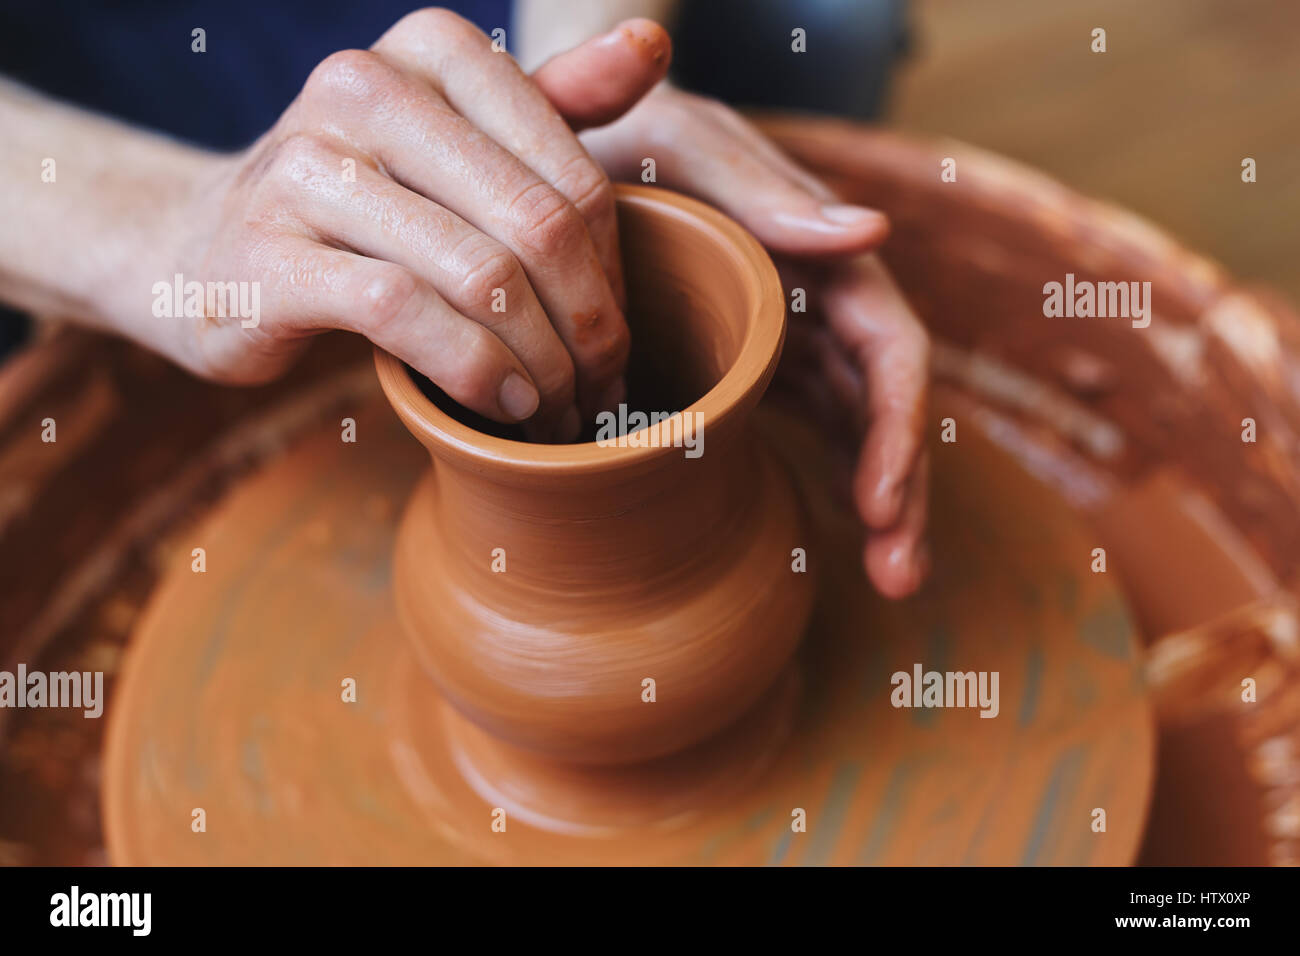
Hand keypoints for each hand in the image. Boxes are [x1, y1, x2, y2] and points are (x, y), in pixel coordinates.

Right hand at [157, 11, 670, 440]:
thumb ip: (555, 103)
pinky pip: (407, 316)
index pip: (571, 175)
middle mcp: (365, 87)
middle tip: (602, 388)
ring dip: (540, 364)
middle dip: (589, 328)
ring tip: (558, 408)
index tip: (616, 338)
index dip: (612, 276)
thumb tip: (653, 47)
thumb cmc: (365, 203)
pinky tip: (501, 405)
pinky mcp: (269, 254)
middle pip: (538, 227)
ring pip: (482, 275)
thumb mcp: (460, 141)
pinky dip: (474, 372)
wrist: (207, 250)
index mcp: (432, 51)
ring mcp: (307, 168)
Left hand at [582, 86, 929, 596]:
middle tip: (901, 578)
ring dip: (880, 503)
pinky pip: (812, 424)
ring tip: (891, 581)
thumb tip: (874, 233)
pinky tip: (841, 538)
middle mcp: (816, 296)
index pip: (889, 346)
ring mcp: (787, 333)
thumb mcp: (679, 141)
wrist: (565, 146)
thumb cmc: (618, 131)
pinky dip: (834, 478)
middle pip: (884, 403)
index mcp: (817, 248)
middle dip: (902, 490)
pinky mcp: (750, 361)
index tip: (880, 504)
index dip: (896, 427)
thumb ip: (761, 184)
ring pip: (857, 425)